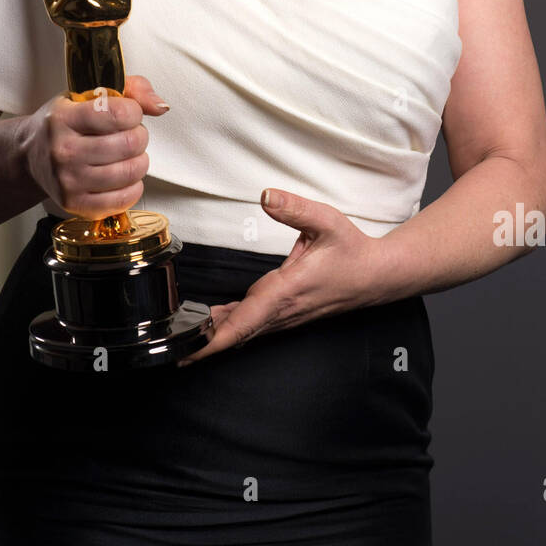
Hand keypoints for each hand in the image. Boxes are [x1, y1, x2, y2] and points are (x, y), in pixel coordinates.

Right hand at [20, 75, 168, 218]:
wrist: (29, 155)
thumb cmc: (63, 123)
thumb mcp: (89, 93)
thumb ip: (132, 89)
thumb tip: (160, 106)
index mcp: (64, 118)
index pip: (120, 114)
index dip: (134, 112)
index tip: (127, 114)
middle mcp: (63, 151)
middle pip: (130, 144)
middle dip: (139, 136)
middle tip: (128, 135)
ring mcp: (68, 181)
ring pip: (130, 172)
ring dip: (139, 161)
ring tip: (127, 155)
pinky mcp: (75, 204)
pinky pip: (123, 199)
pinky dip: (133, 187)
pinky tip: (122, 176)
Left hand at [177, 188, 386, 365]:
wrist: (377, 276)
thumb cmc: (352, 250)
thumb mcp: (327, 221)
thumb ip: (294, 208)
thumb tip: (266, 195)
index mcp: (287, 290)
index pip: (246, 321)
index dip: (216, 339)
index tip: (191, 351)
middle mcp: (283, 310)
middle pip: (237, 333)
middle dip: (204, 344)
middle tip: (169, 350)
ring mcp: (286, 316)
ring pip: (244, 332)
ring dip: (214, 336)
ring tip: (181, 339)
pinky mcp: (288, 315)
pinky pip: (254, 326)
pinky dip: (231, 329)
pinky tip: (212, 324)